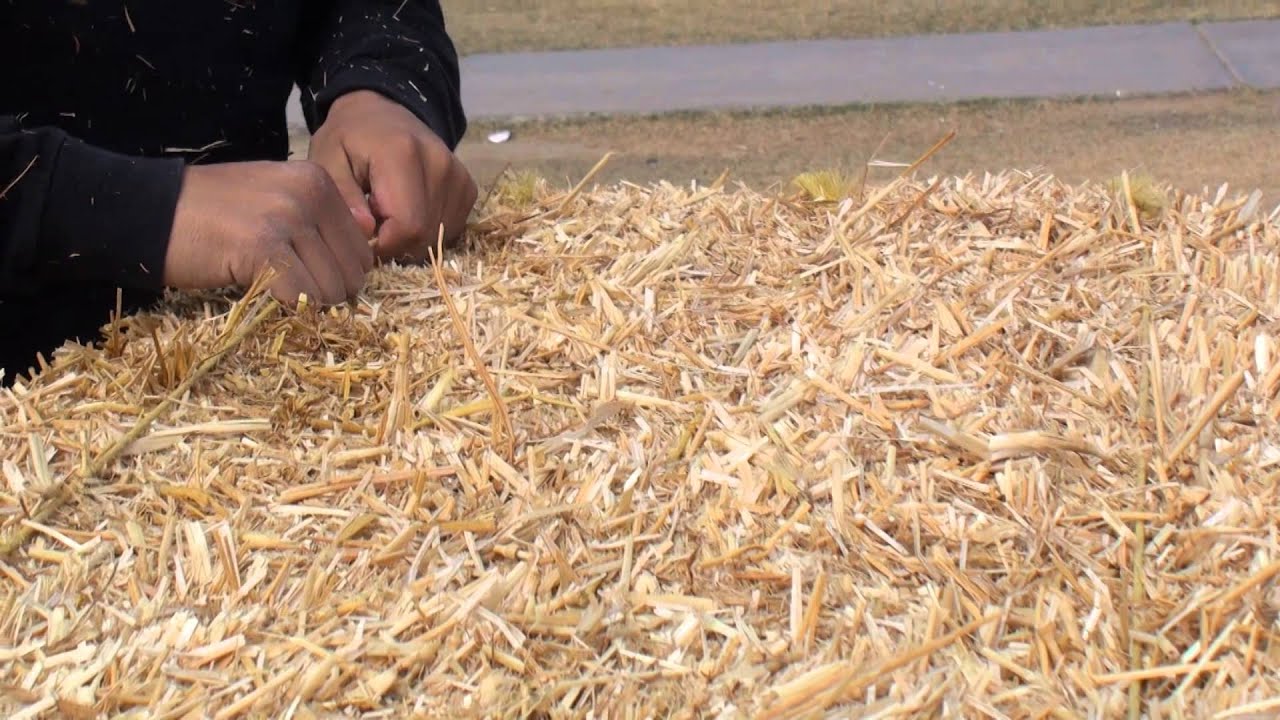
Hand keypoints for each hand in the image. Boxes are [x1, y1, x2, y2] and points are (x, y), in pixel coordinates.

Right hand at [164, 161, 373, 305]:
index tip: (309, 278)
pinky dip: (285, 307)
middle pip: (352, 273)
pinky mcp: (262, 247)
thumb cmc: (211, 214)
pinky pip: (301, 297)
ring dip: (304, 303)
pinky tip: (261, 294)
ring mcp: (287, 219)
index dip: (339, 273)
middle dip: (326, 292)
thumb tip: (360, 262)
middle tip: (289, 289)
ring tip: (271, 288)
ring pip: (330, 290)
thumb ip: (318, 222)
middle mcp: (308, 194)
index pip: (361, 249)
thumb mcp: (275, 199)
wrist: (147, 210)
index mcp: (317, 181)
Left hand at [308, 90, 477, 262]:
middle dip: (396, 243)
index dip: (384, 246)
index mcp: (403, 155)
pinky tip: (409, 210)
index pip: (407, 226)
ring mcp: (459, 176)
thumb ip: (343, 198)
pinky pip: (450, 228)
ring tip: (389, 213)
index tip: (363, 237)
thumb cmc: (348, 139)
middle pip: (425, 235)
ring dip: (412, 238)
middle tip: (373, 223)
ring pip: (439, 236)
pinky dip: (428, 230)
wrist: (381, 112)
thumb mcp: (327, 162)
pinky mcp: (468, 187)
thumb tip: (366, 231)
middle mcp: (440, 164)